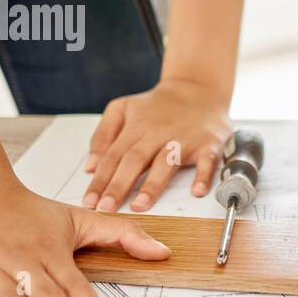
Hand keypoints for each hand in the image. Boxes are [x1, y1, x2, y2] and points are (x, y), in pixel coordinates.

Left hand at [82, 78, 232, 211]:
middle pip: (134, 161)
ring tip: (139, 206)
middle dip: (119, 185)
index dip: (100, 180)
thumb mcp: (123, 107)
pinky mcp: (207, 145)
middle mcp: (158, 135)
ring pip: (166, 163)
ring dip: (152, 185)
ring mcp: (184, 140)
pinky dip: (203, 177)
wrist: (198, 88)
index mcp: (136, 128)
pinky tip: (196, 192)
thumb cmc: (159, 104)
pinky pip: (206, 162)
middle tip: (106, 208)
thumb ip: (103, 134)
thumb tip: (91, 167)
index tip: (90, 202)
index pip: (113, 156)